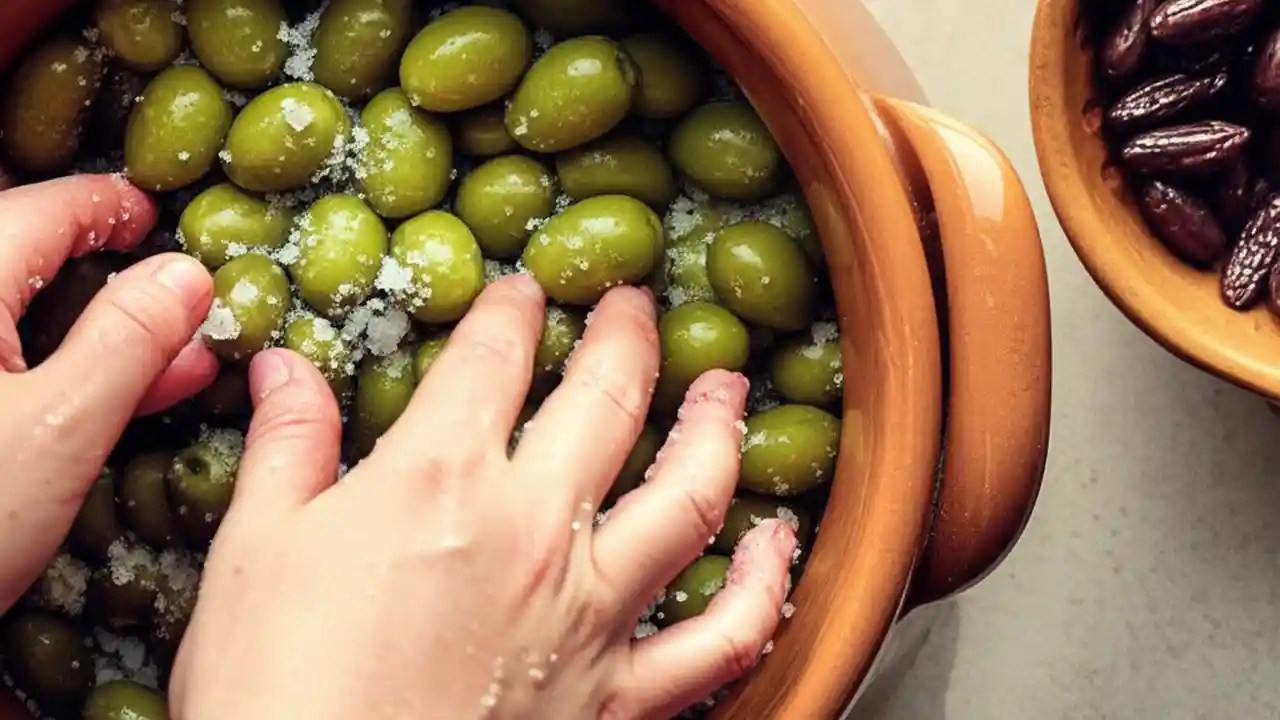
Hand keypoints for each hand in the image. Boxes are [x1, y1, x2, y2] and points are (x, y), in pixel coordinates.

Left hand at [0, 175, 216, 612]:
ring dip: (98, 331)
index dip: (112, 207)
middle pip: (27, 258)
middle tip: (176, 291)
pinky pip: (7, 370)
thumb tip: (188, 275)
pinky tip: (121, 397)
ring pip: (18, 319)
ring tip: (174, 356)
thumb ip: (128, 340)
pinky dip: (65, 374)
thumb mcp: (57, 428)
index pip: (46, 210)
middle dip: (109, 270)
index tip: (160, 216)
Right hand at [171, 277, 795, 719]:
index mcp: (441, 477)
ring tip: (726, 388)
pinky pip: (723, 637)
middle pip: (608, 396)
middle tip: (635, 305)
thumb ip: (289, 448)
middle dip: (628, 335)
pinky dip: (762, 586)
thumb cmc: (277, 689)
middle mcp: (535, 528)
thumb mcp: (258, 549)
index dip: (513, 308)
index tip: (524, 290)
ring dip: (716, 429)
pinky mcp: (618, 694)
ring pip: (689, 495)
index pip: (495, 356)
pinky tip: (774, 545)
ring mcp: (589, 611)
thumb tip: (286, 371)